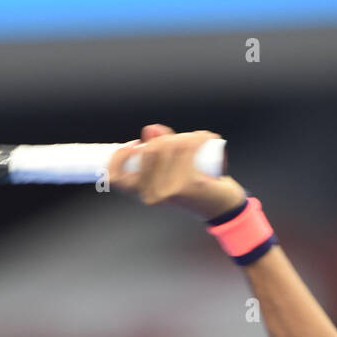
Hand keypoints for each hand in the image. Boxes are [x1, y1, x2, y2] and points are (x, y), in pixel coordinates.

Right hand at [106, 124, 247, 220]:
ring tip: (196, 140)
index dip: (119, 157)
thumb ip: (158, 147)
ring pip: (169, 146)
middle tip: (180, 141)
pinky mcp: (187, 185)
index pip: (115, 177)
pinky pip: (187, 149)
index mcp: (142, 193)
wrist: (220, 207)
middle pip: (149, 151)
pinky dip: (197, 138)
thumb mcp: (171, 169)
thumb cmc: (193, 186)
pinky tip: (206, 137)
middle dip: (165, 139)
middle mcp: (151, 195)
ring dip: (185, 137)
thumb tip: (149, 130)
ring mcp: (168, 191)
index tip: (135, 145)